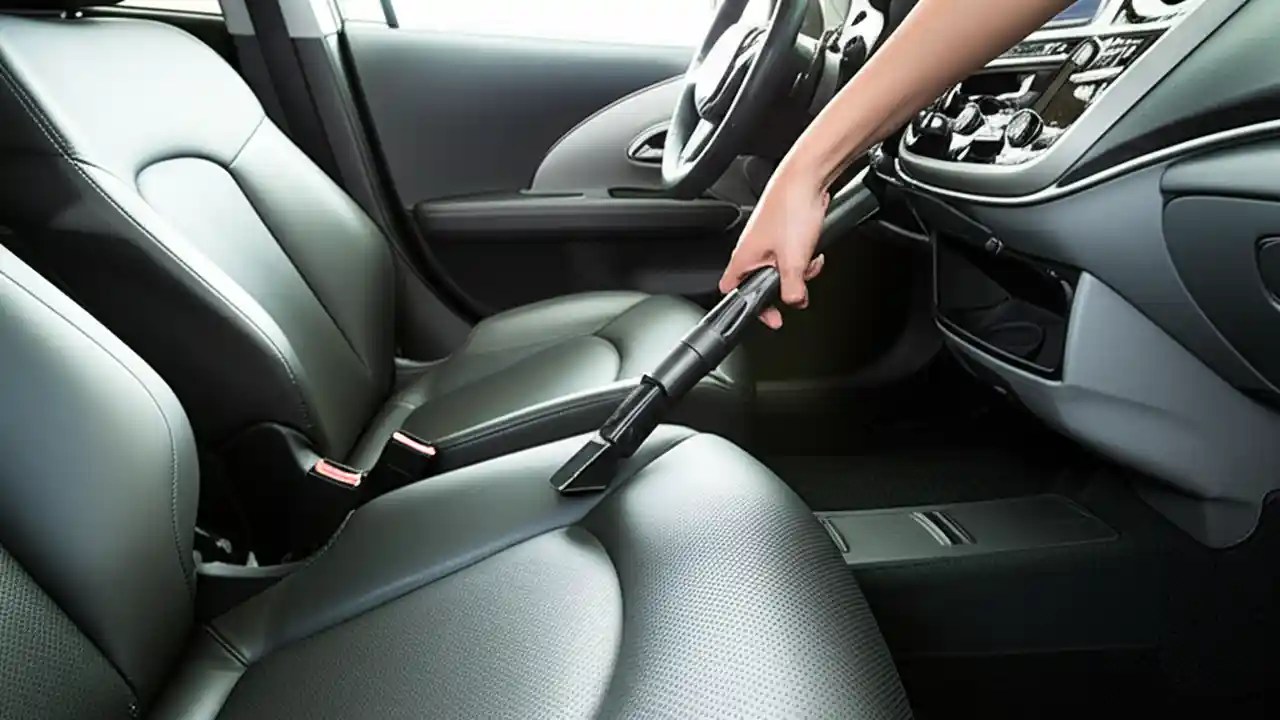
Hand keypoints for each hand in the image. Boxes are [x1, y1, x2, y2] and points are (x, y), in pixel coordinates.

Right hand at [718, 171, 828, 328]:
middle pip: (764, 283)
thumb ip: (793, 290)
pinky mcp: (783, 231)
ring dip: (799, 272)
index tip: (772, 317)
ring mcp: (767, 239)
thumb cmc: (791, 210)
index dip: (751, 308)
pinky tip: (814, 251)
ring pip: (781, 269)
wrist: (807, 178)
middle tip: (799, 290)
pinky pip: (792, 255)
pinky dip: (804, 258)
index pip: (732, 292)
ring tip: (809, 263)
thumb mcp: (794, 261)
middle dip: (785, 289)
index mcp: (743, 258)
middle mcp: (752, 249)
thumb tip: (795, 303)